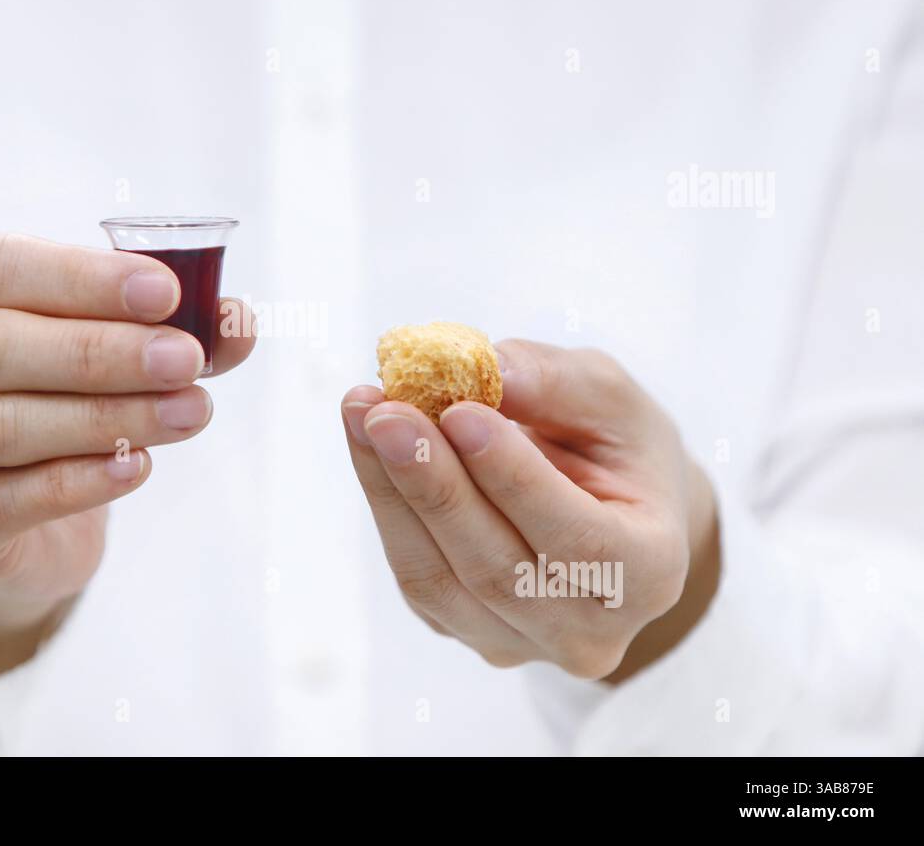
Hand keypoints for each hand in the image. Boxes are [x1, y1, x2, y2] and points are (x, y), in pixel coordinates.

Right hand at [0, 233, 254, 674]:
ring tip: (189, 412)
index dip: (78, 276)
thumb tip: (238, 320)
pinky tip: (138, 465)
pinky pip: (3, 501)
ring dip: (103, 416)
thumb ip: (172, 332)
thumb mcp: (108, 354)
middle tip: (185, 358)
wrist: (25, 525)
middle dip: (97, 350)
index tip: (165, 291)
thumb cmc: (61, 405)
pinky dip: (78, 481)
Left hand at [341, 340, 718, 681]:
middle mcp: (587, 632)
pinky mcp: (460, 629)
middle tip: (386, 411)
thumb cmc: (618, 449)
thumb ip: (558, 383)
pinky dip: (384, 504)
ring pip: (438, 580)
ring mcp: (517, 643)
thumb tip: (488, 366)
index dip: (514, 479)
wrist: (611, 512)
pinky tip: (365, 441)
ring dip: (390, 491)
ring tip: (362, 412)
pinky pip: (414, 574)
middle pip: (496, 569)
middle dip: (434, 483)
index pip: (577, 540)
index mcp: (649, 574)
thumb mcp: (612, 401)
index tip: (460, 412)